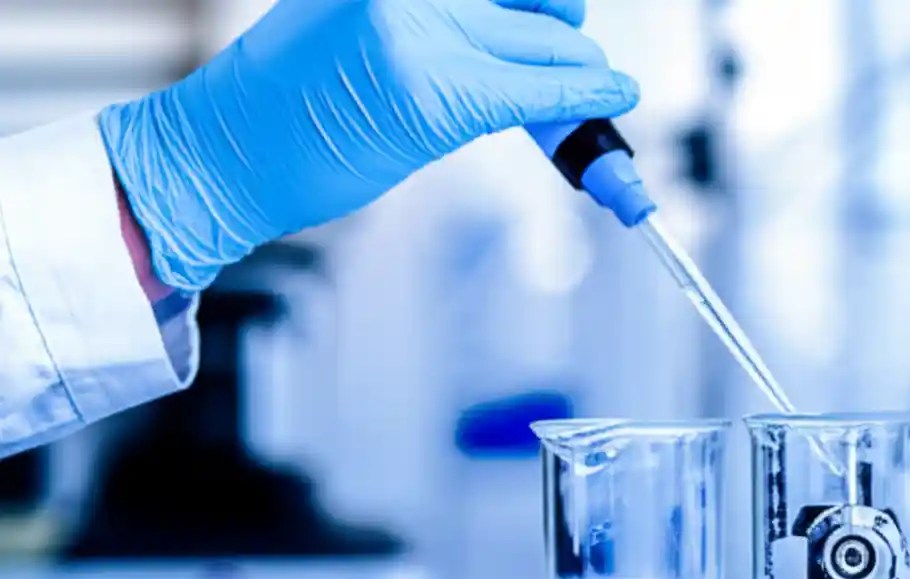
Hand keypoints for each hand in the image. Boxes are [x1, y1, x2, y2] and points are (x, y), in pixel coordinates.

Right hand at [100, 0, 638, 291]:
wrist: (221, 156)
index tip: (559, 7)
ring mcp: (419, 39)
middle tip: (580, 42)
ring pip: (532, 47)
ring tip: (605, 82)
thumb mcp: (343, 25)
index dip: (528, 0)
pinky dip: (580, 95)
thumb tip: (494, 26)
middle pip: (514, 5)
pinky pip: (529, 91)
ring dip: (578, 68)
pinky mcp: (434, 98)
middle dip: (558, 29)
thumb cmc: (276, 104)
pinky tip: (612, 95)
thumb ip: (420, 19)